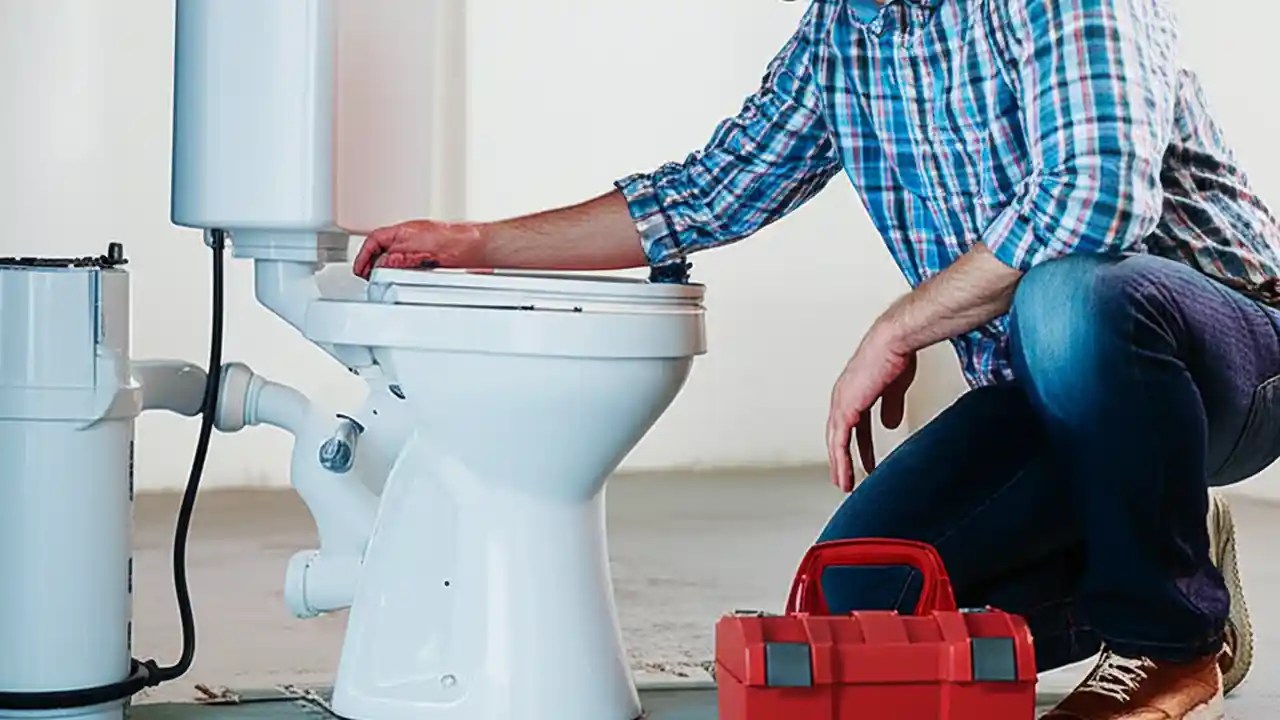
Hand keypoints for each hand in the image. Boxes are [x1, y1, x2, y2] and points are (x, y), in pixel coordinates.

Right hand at [353, 220, 489, 278]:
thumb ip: (391, 257)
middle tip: (369, 276)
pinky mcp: (429, 258)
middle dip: (373, 263)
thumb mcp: (410, 250)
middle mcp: (409, 237)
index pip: (374, 240)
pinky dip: (403, 272)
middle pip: (382, 249)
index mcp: (402, 231)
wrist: (472, 247)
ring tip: (385, 279)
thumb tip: (378, 266)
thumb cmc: (449, 240)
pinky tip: (405, 278)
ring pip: (396, 258)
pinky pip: (409, 265)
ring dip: (388, 268)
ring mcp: (419, 247)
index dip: (364, 255)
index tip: (360, 268)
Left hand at [826, 330, 916, 492]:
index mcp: (854, 391)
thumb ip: (890, 406)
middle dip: (842, 458)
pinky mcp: (846, 408)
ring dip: (840, 464)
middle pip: (838, 435)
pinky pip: (840, 441)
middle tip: (844, 478)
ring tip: (845, 484)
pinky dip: (842, 459)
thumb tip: (889, 424)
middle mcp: (843, 397)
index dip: (853, 444)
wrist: (893, 342)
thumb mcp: (894, 387)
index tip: (859, 460)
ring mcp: (842, 402)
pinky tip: (846, 473)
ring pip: (836, 441)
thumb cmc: (895, 355)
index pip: (849, 424)